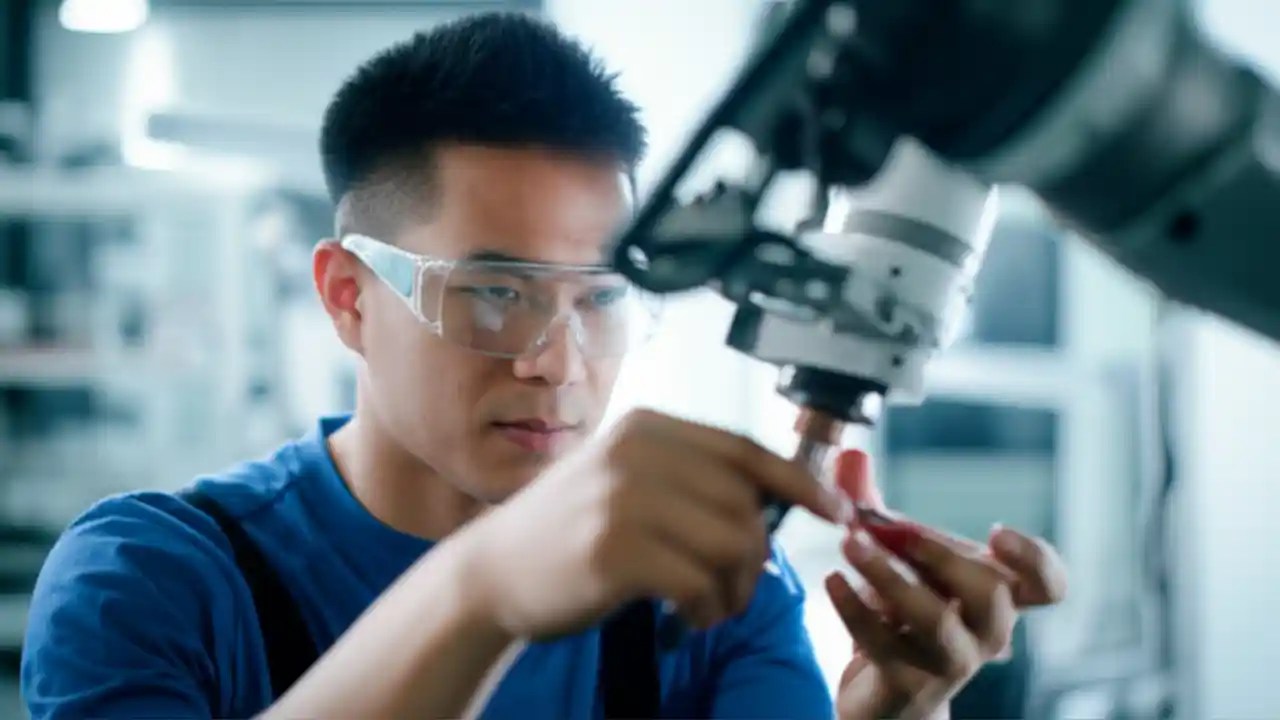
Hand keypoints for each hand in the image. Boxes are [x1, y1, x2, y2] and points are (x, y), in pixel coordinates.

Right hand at [464, 409, 845, 638]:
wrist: (490, 573)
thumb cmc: (569, 532)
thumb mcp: (623, 480)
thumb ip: (688, 478)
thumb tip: (779, 501)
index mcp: (645, 427)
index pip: (743, 448)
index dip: (797, 480)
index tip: (832, 509)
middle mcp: (636, 453)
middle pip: (745, 504)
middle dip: (755, 557)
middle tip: (736, 591)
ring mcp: (623, 499)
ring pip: (733, 544)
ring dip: (736, 589)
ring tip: (713, 607)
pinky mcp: (615, 551)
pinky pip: (700, 583)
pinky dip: (708, 609)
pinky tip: (690, 618)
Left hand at [826, 451, 1066, 719]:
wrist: (881, 696)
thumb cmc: (899, 614)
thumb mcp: (892, 559)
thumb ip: (872, 505)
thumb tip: (850, 453)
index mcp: (995, 596)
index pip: (1048, 585)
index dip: (1035, 560)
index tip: (996, 531)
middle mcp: (984, 633)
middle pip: (992, 593)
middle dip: (940, 553)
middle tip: (887, 526)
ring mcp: (950, 664)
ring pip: (936, 622)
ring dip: (890, 576)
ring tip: (849, 544)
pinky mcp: (908, 687)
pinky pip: (885, 646)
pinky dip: (855, 609)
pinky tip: (832, 580)